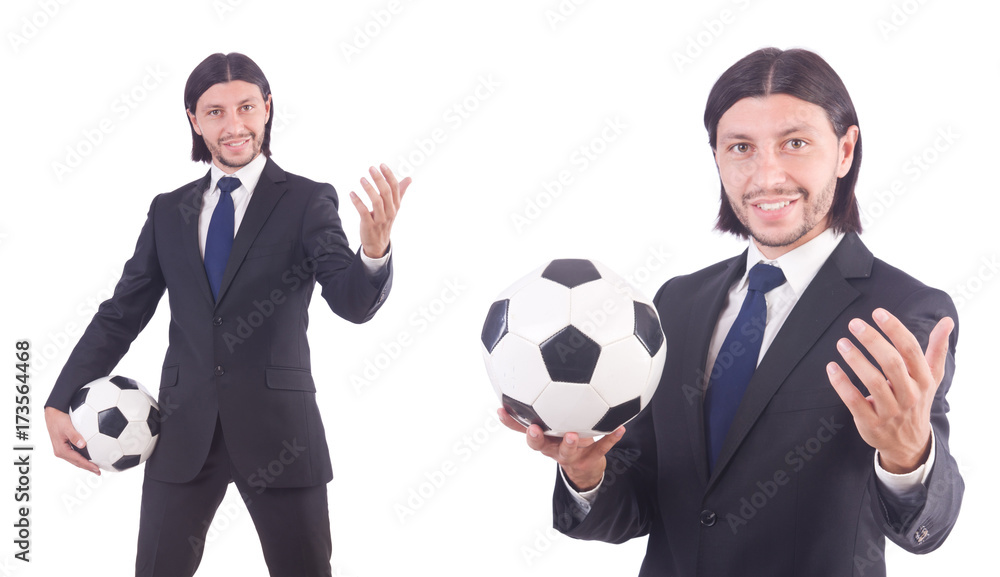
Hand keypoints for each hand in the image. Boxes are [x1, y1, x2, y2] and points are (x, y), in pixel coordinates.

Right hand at [44, 407, 99, 474]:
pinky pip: (74, 454)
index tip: (97, 469)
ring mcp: (62, 449)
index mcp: (61, 450)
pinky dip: (82, 457)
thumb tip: (82, 445)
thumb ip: (75, 436)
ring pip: (75, 459)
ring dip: (85, 463)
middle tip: (98, 472)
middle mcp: (61, 452)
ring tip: (95, 467)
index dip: (88, 465)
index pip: (77, 460)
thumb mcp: (67, 427)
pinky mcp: (64, 446)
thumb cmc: (59, 420)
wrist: (52, 414)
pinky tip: (89, 456)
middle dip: (87, 468)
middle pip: (76, 462)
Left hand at [349, 163, 409, 258]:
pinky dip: (357, 202)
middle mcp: (390, 212)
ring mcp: (380, 219)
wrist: (378, 243)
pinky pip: (363, 212)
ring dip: (369, 189)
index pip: (395, 188)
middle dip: (379, 179)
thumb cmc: (385, 221)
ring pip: (376, 202)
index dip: (389, 176)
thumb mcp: (394, 207)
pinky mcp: (369, 225)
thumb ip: (400, 192)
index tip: (381, 165)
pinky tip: (352, 194)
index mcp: (396, 205)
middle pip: (386, 193)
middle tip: (371, 168)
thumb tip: (409, 178)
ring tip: (362, 179)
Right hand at [498, 408, 623, 491]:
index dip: (510, 421)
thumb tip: (529, 369)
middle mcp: (552, 446)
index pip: (520, 428)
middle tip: (534, 428)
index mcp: (542, 434)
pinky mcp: (589, 459)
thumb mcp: (551, 419)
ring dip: (569, 443)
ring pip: (566, 451)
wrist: (585, 464)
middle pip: (538, 445)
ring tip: (574, 435)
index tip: (501, 410)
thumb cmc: (565, 433)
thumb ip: (543, 399)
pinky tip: (620, 428)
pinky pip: (600, 448)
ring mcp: (570, 455)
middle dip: (534, 437)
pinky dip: (610, 439)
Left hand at [826, 308, 953, 473]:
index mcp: (923, 380)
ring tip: (842, 343)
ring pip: (873, 381)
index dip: (895, 329)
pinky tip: (832, 368)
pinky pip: (854, 401)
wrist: (909, 443)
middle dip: (872, 340)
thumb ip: (936, 349)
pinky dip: (841, 383)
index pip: (911, 350)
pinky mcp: (871, 422)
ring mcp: (890, 410)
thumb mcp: (930, 378)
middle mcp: (909, 395)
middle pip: (892, 363)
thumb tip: (947, 321)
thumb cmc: (917, 401)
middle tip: (854, 324)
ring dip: (855, 359)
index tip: (878, 312)